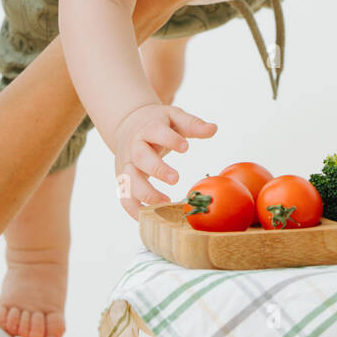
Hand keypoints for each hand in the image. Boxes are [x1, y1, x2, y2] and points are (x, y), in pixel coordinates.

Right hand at [114, 102, 217, 220]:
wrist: (128, 124)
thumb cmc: (155, 122)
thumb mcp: (174, 117)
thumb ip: (193, 124)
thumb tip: (214, 129)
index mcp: (147, 128)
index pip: (155, 131)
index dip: (170, 139)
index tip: (186, 147)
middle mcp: (134, 147)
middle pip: (140, 157)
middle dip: (157, 169)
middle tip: (176, 178)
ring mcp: (126, 164)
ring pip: (130, 180)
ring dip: (145, 193)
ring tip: (166, 203)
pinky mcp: (123, 179)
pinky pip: (124, 197)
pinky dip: (133, 210)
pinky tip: (149, 218)